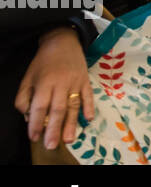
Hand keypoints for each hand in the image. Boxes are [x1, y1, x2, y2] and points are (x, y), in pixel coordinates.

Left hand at [16, 26, 92, 150]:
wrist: (63, 42)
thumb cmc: (43, 62)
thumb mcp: (27, 78)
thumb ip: (24, 98)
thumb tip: (29, 117)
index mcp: (44, 82)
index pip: (40, 106)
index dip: (36, 122)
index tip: (34, 137)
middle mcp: (61, 83)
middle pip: (57, 109)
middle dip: (54, 128)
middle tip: (51, 145)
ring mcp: (76, 82)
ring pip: (74, 105)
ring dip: (72, 123)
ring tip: (69, 139)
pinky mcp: (86, 80)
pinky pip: (89, 96)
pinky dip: (90, 107)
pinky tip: (89, 119)